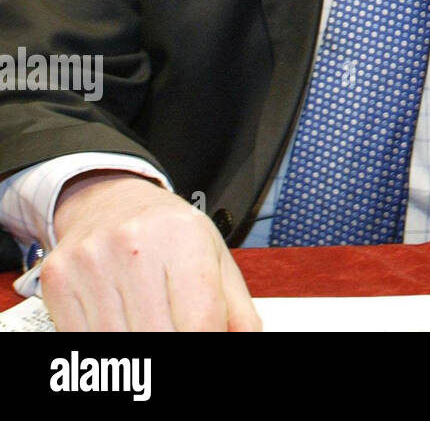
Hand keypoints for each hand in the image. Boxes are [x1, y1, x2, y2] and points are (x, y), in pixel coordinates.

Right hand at [41, 171, 261, 331]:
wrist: (110, 201)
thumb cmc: (169, 232)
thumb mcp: (214, 255)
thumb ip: (236, 307)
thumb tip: (246, 340)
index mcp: (182, 236)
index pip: (200, 322)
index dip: (207, 342)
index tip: (206, 341)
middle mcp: (134, 246)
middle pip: (158, 337)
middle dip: (173, 347)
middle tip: (177, 334)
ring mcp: (91, 264)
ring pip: (118, 345)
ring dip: (136, 353)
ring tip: (152, 328)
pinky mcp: (58, 281)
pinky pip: (83, 340)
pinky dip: (105, 348)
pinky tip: (122, 328)